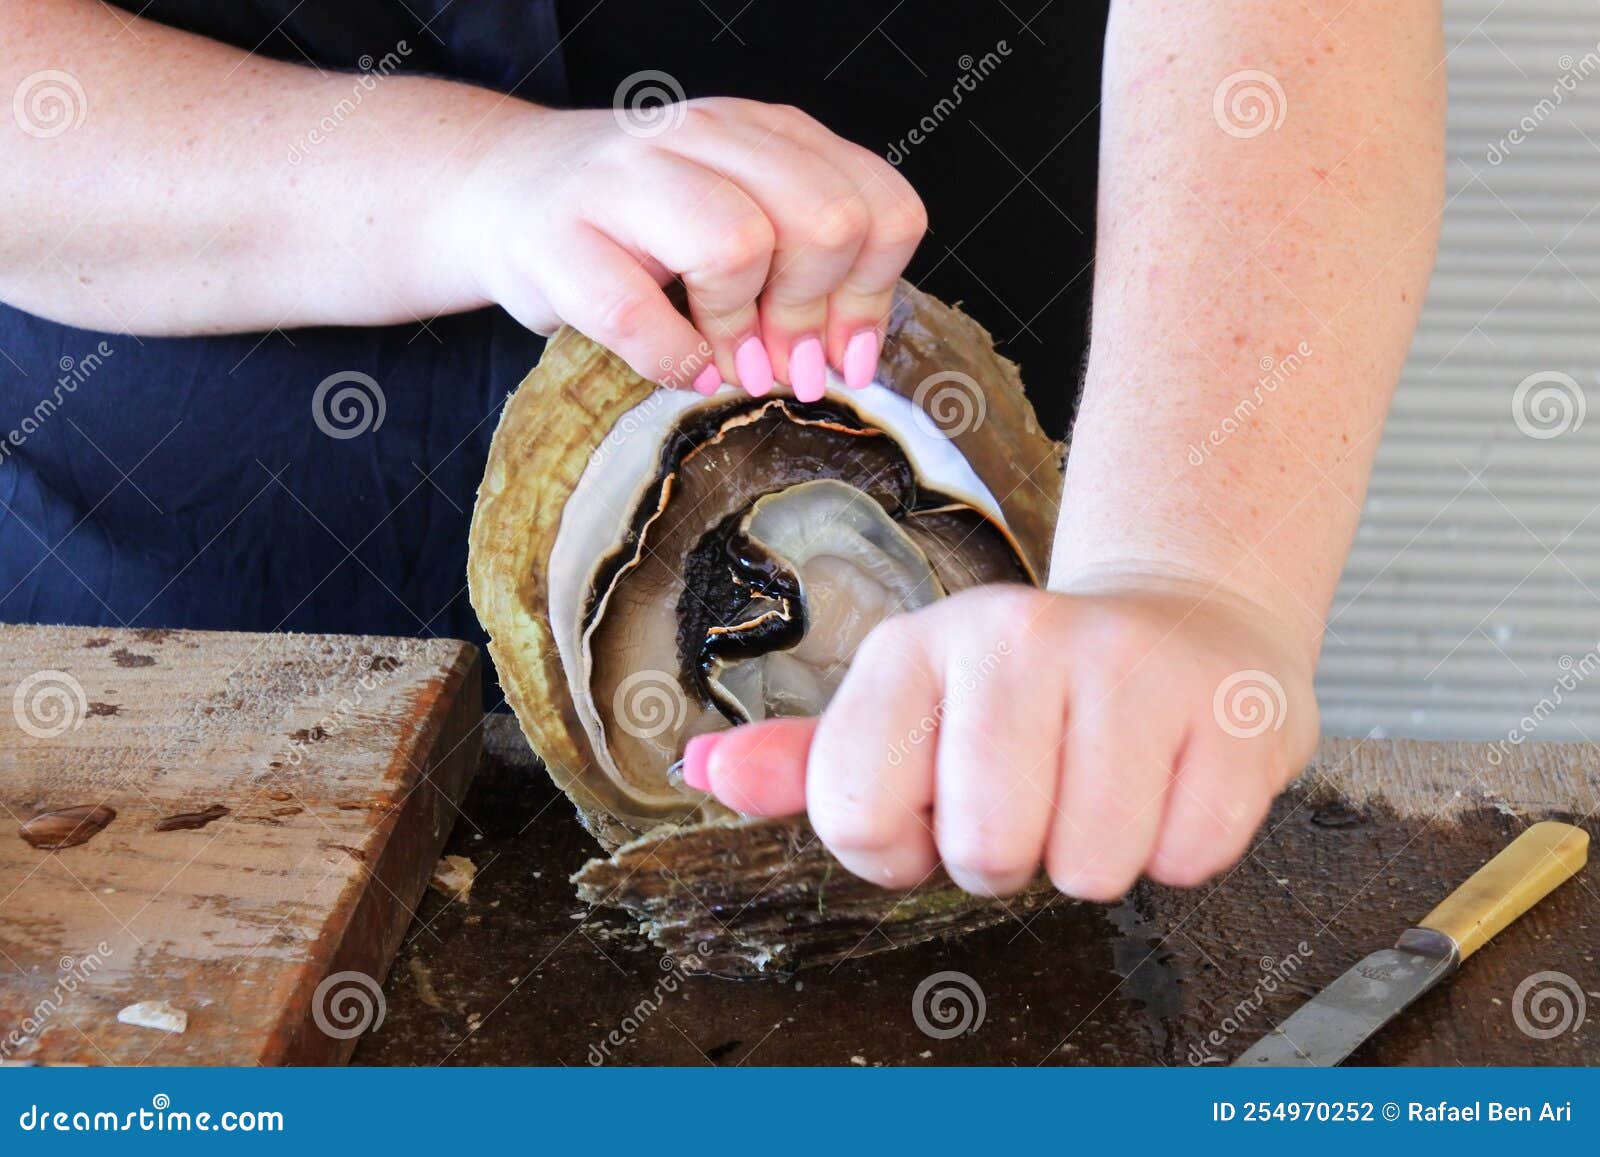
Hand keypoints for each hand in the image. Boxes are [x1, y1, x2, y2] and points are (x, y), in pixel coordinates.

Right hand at [457, 98, 925, 396]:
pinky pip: (637, 314)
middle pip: (825, 221)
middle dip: (816, 315)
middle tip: (789, 368)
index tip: (848, 355)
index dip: (874, 296)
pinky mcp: (558, 236)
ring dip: (745, 333)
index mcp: (764, 132)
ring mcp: (627, 177)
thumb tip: (850, 357)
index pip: (876, 204)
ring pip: (738, 245)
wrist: (502, 191)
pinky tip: (684, 369)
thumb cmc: (635, 225)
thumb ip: (804, 267)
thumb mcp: (739, 216)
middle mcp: (704, 136)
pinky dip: (673, 359)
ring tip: (734, 367)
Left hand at [684, 579, 1319, 899]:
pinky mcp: (1229, 706)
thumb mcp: (908, 712)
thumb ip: (810, 759)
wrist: (1180, 629)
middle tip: (1034, 796)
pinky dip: (1179, 845)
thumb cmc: (1025, 696)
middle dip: (1010, 855)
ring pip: (1091, 866)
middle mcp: (1015, 635)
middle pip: (986, 849)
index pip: (855, 813)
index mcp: (914, 647)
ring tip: (1101, 783)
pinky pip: (1187, 857)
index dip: (895, 847)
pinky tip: (1168, 778)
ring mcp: (1129, 664)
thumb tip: (702, 770)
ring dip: (1096, 853)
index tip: (932, 809)